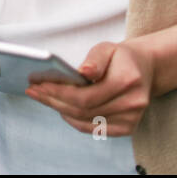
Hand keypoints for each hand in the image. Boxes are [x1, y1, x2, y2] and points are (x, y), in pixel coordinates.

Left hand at [26, 41, 154, 136]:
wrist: (144, 69)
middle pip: (83, 110)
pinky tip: (61, 109)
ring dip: (60, 110)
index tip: (38, 85)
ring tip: (42, 98)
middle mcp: (132, 104)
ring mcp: (131, 119)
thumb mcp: (107, 48)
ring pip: (86, 121)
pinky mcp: (128, 128)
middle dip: (53, 101)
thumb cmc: (120, 57)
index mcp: (127, 81)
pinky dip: (75, 121)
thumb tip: (84, 72)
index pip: (85, 96)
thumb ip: (95, 60)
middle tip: (33, 91)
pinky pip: (94, 128)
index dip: (58, 93)